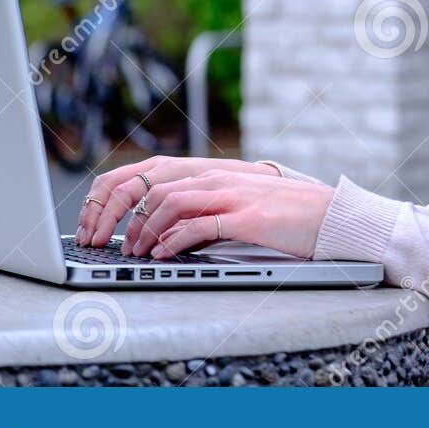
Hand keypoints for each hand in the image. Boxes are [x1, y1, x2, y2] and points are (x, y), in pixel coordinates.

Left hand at [75, 156, 335, 259]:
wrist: (329, 216)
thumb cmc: (284, 215)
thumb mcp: (235, 204)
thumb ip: (201, 209)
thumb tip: (161, 230)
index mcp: (210, 171)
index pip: (147, 172)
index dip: (115, 194)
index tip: (99, 221)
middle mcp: (216, 176)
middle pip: (149, 185)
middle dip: (118, 214)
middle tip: (107, 242)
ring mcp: (230, 194)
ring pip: (167, 203)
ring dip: (142, 230)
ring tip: (133, 253)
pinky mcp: (245, 217)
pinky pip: (197, 225)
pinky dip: (171, 241)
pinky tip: (161, 255)